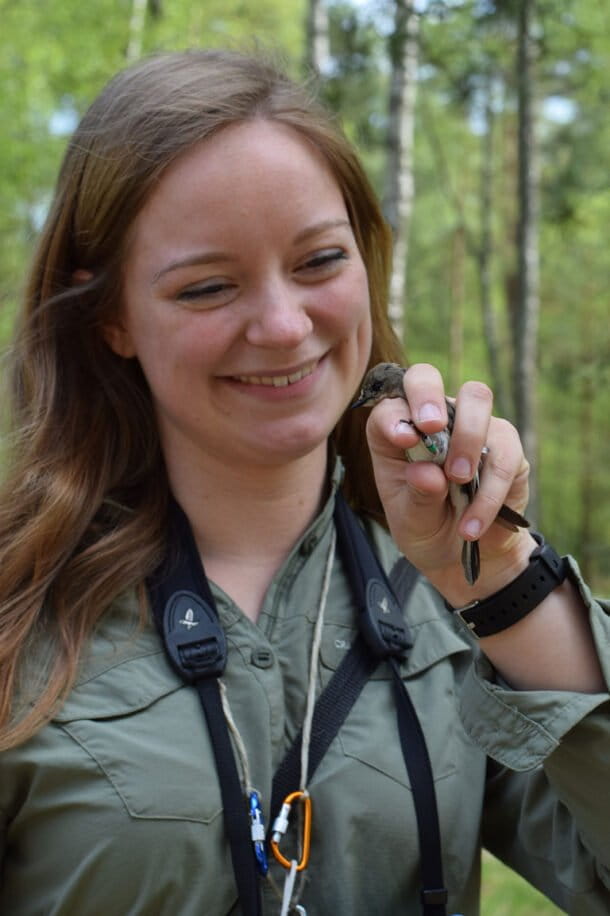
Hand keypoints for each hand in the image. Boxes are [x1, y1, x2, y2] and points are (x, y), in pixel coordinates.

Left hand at [361, 362, 534, 605]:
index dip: (395, 415)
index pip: (389, 405)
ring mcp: (472, 427)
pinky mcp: (506, 449)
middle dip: (428, 395)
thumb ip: (417, 496)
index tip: (404, 438)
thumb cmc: (426, 527)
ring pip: (475, 400)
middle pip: (427, 376)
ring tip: (458, 480)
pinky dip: (489, 491)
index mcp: (397, 432)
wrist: (463, 554)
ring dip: (467, 439)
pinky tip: (473, 524)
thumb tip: (427, 473)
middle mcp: (433, 421)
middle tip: (431, 426)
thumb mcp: (411, 521)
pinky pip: (504, 453)